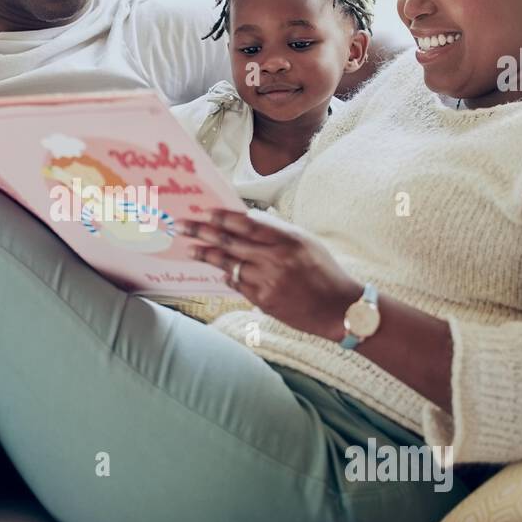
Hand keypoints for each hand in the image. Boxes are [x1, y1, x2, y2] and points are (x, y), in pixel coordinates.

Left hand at [179, 208, 360, 339]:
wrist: (339, 310)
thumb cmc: (324, 272)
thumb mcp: (306, 242)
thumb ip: (277, 231)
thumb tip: (247, 220)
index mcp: (287, 239)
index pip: (246, 223)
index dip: (221, 217)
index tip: (204, 212)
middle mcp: (275, 259)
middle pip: (229, 242)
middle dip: (202, 232)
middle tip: (182, 226)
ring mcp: (267, 281)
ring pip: (228, 264)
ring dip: (206, 255)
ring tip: (190, 249)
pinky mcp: (263, 301)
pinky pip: (237, 285)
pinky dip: (227, 276)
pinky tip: (218, 272)